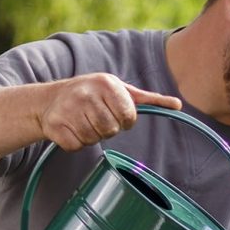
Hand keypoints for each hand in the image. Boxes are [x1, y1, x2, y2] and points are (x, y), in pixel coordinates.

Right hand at [38, 74, 181, 151]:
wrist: (50, 99)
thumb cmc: (93, 95)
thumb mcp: (121, 91)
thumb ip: (149, 99)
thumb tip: (178, 104)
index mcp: (106, 84)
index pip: (129, 117)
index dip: (124, 120)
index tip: (114, 113)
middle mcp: (86, 94)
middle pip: (112, 130)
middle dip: (107, 129)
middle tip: (97, 117)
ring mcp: (68, 109)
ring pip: (94, 139)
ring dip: (91, 135)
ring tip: (83, 121)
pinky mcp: (55, 126)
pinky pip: (77, 146)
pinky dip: (76, 142)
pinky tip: (71, 128)